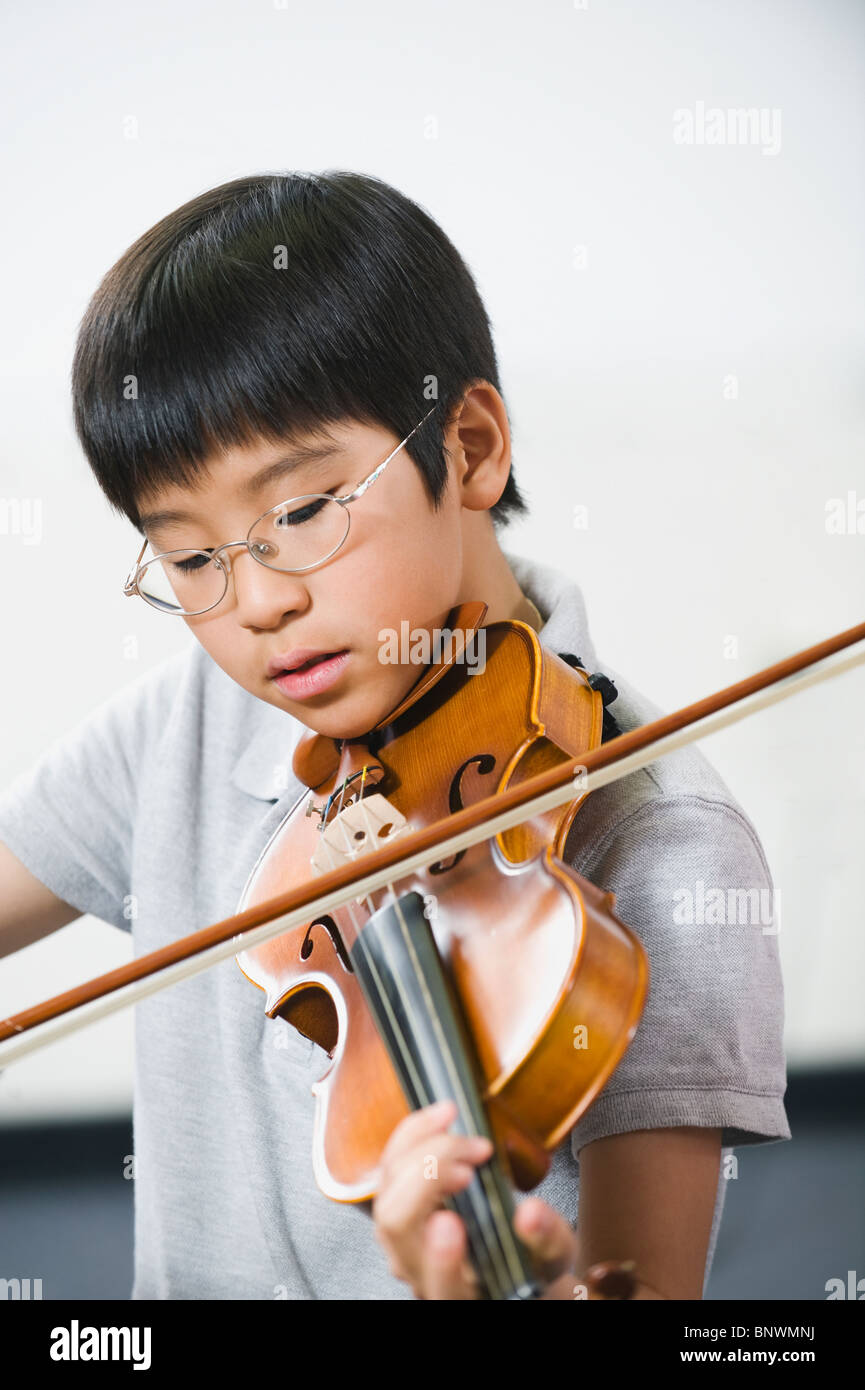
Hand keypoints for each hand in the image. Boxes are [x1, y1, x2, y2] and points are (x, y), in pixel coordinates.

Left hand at [372, 1098, 653, 1299]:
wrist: (507, 1262)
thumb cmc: (529, 1265)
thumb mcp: (553, 1257)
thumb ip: (546, 1238)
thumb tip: (531, 1212)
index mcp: (460, 1293)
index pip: (439, 1285)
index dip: (440, 1258)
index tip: (453, 1220)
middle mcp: (419, 1269)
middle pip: (397, 1224)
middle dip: (430, 1175)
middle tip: (477, 1152)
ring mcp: (401, 1238)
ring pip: (386, 1192)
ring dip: (419, 1146)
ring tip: (456, 1120)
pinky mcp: (397, 1206)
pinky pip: (390, 1168)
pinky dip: (414, 1135)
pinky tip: (443, 1115)